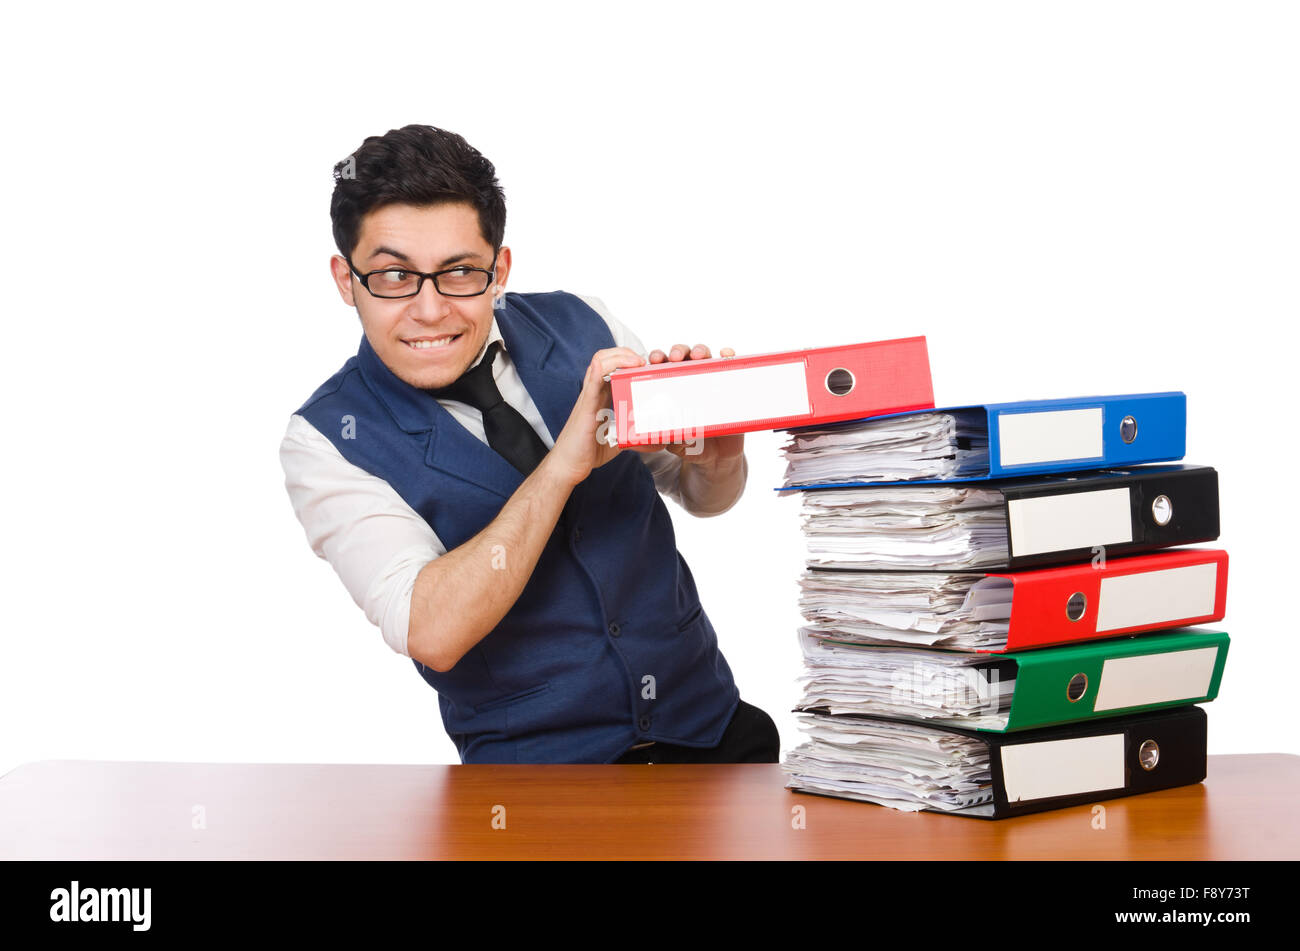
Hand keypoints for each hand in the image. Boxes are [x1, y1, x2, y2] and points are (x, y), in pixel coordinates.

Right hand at [546, 346, 645, 486]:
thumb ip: (636, 437)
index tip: (648, 366)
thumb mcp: (618, 440)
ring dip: (619, 357)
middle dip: (627, 353)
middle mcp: (595, 392)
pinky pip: (591, 382)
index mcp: (602, 396)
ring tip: (637, 361)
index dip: (630, 360)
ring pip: (599, 363)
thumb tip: (659, 441)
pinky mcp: (585, 406)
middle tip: (645, 361)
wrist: (569, 465)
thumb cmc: (589, 451)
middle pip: (607, 359)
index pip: (613, 367)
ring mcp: (589, 396)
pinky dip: (600, 370)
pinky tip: (606, 365)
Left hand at [645, 342, 742, 468]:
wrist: (717, 455)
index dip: (658, 359)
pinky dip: (728, 356)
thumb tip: (667, 435)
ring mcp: (709, 381)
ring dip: (701, 350)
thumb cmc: (691, 442)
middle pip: (683, 357)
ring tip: (699, 356)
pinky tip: (726, 354)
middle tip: (676, 357)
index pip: (662, 367)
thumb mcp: (676, 442)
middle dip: (678, 351)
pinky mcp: (728, 385)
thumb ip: (669, 439)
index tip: (654, 361)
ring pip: (705, 357)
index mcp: (671, 388)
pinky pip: (728, 366)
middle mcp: (689, 380)